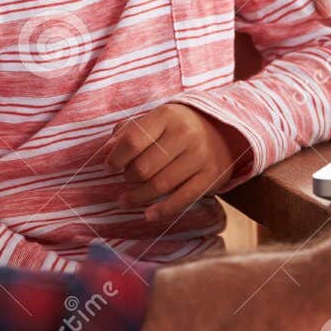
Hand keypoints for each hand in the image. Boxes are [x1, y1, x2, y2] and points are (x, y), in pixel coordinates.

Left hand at [101, 103, 248, 221]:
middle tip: (126, 179)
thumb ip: (128, 133)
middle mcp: (185, 133)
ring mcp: (200, 156)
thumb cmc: (177, 127)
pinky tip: (148, 214)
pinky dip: (162, 210)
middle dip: (128, 178)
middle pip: (143, 168)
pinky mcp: (212, 176)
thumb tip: (106, 153)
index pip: (132, 141)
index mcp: (166, 115)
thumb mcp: (154, 120)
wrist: (223, 130)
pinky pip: (183, 199)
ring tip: (126, 200)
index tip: (110, 167)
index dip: (115, 159)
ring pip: (160, 186)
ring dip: (138, 197)